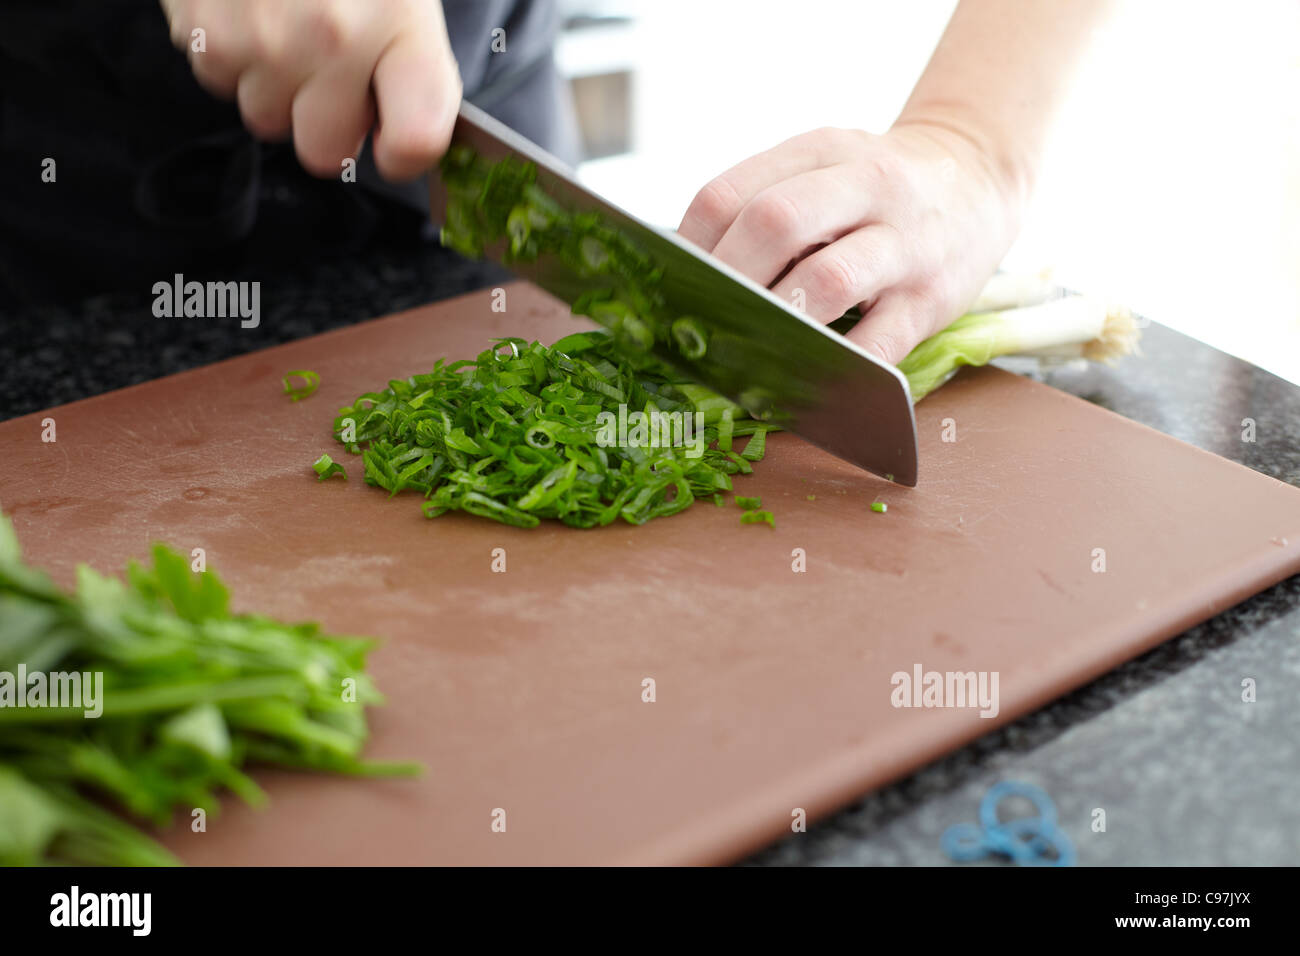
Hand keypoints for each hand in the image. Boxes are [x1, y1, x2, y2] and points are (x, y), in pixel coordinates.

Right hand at [160, 0, 460, 180]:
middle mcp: (332, 42)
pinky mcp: (202, 32)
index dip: (406, 155)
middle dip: (327, 121)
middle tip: (331, 68)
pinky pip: (219, 80)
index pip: (416, 141)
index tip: (396, 142)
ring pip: (266, 118)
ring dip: (275, 85)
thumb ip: (413, 57)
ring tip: (285, 19)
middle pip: (326, 150)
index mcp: (399, 26)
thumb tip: (414, 122)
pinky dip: (232, 53)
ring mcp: (262, 41)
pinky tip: (249, 6)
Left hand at [677, 122, 1023, 363]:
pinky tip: (807, 385)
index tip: (672, 291)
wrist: (979, 178)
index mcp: (819, 151)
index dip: (689, 251)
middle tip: (701, 326)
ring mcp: (903, 243)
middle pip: (774, 223)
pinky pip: (879, 342)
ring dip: (778, 324)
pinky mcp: (932, 297)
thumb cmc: (876, 191)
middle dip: (726, 284)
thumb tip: (690, 282)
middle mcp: (865, 186)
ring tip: (747, 354)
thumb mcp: (823, 166)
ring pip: (828, 280)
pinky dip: (838, 369)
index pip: (729, 195)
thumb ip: (764, 205)